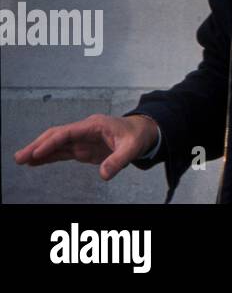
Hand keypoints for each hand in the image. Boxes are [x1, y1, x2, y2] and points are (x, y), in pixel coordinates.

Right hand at [14, 113, 158, 180]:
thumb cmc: (137, 136)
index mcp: (95, 125)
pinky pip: (62, 152)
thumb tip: (104, 175)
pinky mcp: (82, 148)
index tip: (37, 153)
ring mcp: (82, 139)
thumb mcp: (133, 148)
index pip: (67, 133)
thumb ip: (118, 161)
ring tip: (21, 160)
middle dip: (38, 145)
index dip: (51, 143)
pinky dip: (48, 156)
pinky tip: (35, 162)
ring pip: (56, 144)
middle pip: (56, 136)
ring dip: (39, 151)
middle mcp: (85, 130)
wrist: (143, 132)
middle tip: (19, 157)